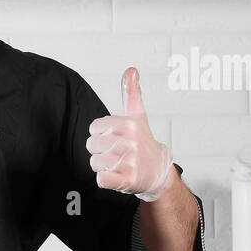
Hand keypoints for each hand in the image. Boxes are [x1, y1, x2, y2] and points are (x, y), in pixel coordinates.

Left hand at [85, 67, 173, 201]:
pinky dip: (106, 180)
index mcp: (129, 124)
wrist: (159, 172)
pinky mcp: (127, 180)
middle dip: (100, 150)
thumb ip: (131, 93)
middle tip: (117, 152)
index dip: (101, 134)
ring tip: (119, 164)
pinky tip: (118, 175)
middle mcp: (130, 142)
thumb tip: (131, 70)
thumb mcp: (138, 116)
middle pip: (91, 145)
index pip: (94, 128)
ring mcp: (129, 162)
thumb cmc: (144, 142)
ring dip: (103, 166)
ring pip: (94, 162)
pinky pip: (101, 179)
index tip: (116, 137)